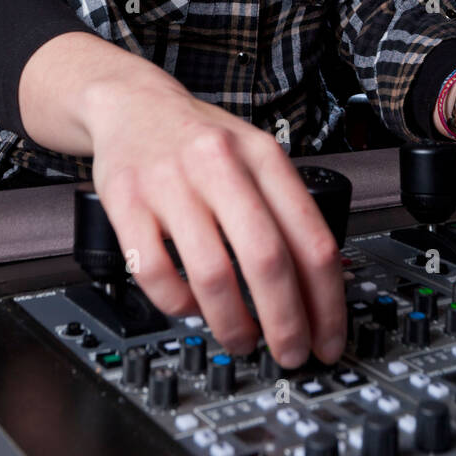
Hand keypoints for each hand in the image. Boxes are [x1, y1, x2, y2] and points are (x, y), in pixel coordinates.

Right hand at [85, 74, 346, 368]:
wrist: (131, 103)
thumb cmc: (199, 139)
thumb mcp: (254, 154)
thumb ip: (284, 209)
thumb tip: (318, 289)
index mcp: (263, 156)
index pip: (311, 239)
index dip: (327, 302)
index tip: (329, 337)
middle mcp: (219, 165)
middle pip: (267, 260)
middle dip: (286, 322)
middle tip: (290, 352)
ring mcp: (170, 183)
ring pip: (213, 275)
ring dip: (233, 324)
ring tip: (242, 340)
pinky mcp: (126, 202)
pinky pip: (156, 273)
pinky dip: (179, 304)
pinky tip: (191, 306)